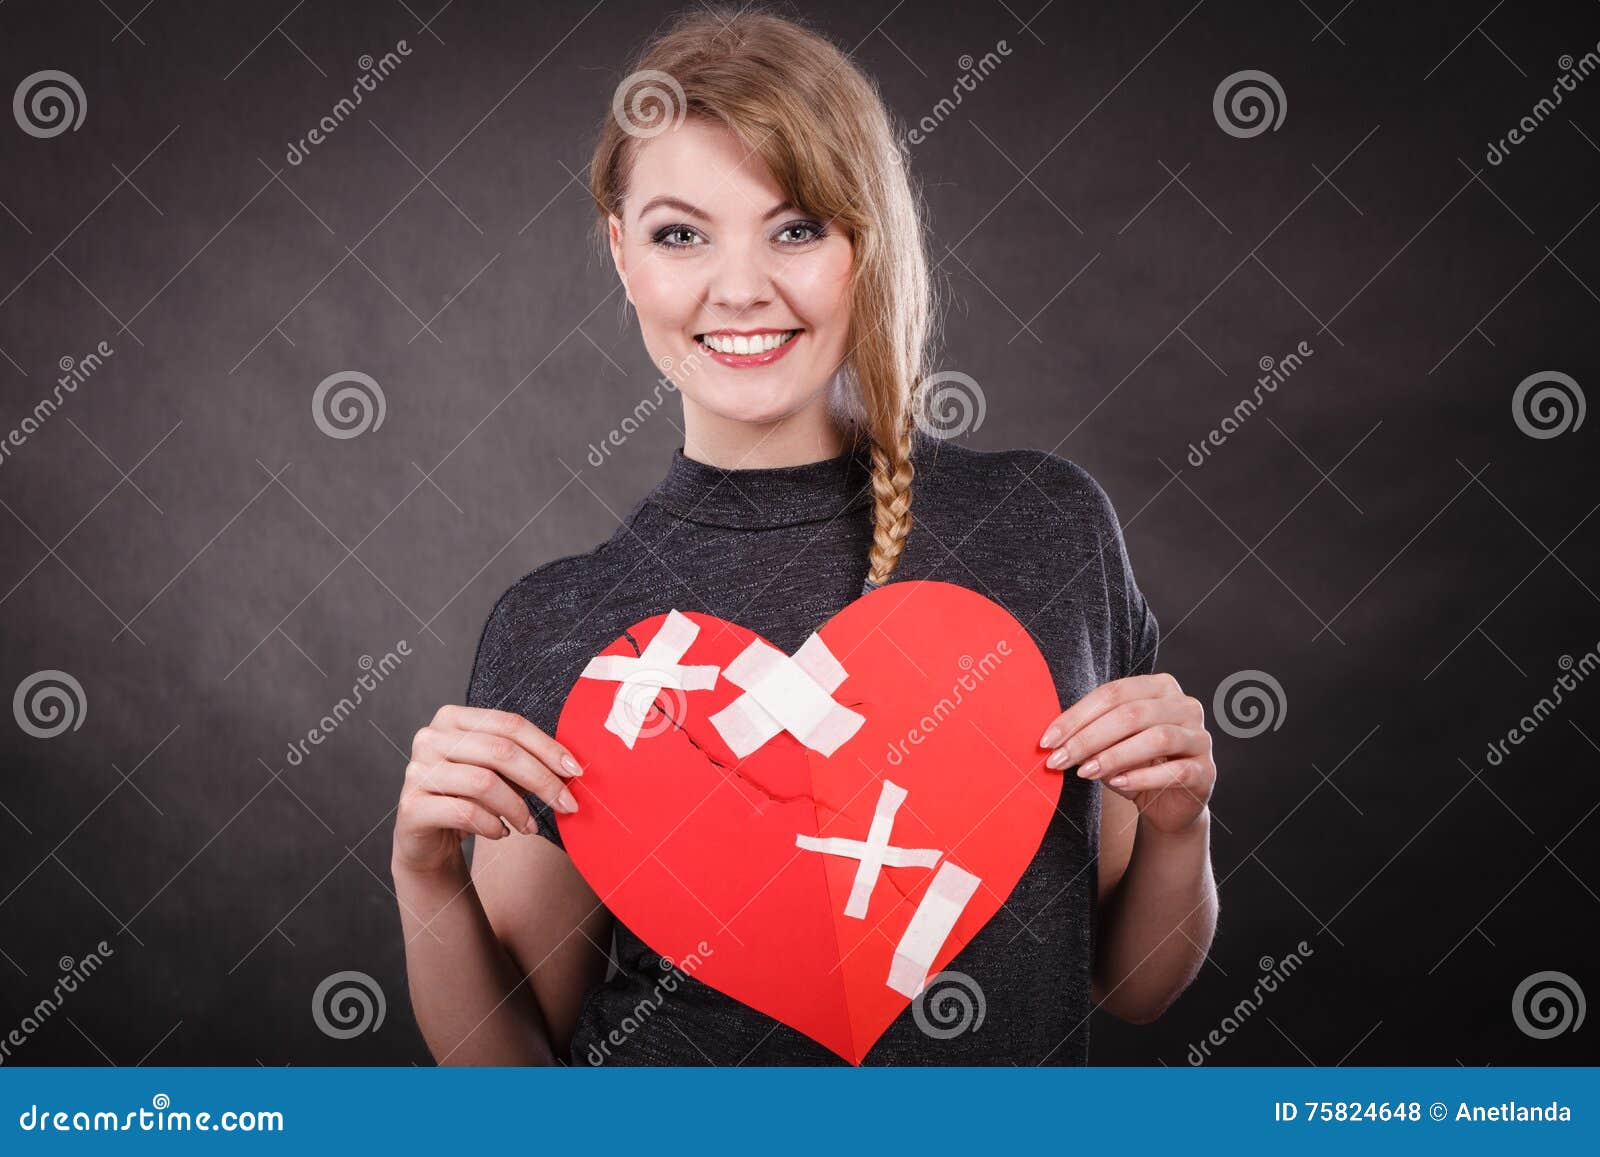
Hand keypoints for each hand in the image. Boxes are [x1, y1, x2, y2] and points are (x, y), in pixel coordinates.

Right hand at [392, 705, 584, 875]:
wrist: (428, 839)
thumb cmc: (470, 798)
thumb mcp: (500, 773)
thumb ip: (526, 761)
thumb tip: (571, 766)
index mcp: (454, 718)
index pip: (510, 725)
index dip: (548, 747)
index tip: (575, 771)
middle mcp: (430, 738)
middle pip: (501, 751)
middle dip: (542, 780)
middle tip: (567, 805)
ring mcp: (417, 771)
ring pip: (484, 783)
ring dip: (518, 808)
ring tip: (529, 826)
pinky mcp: (411, 806)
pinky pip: (465, 812)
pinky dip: (492, 826)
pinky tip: (501, 832)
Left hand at [1038, 673, 1214, 834]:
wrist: (1168, 805)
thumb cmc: (1134, 765)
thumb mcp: (1108, 743)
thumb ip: (1088, 731)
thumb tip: (1050, 739)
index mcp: (1159, 687)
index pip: (1114, 693)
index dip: (1077, 716)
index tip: (1047, 740)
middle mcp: (1185, 706)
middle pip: (1132, 714)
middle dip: (1089, 737)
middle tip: (1059, 759)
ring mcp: (1200, 737)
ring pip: (1157, 738)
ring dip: (1114, 756)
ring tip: (1084, 772)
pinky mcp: (1206, 771)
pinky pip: (1175, 770)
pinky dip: (1142, 776)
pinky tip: (1115, 784)